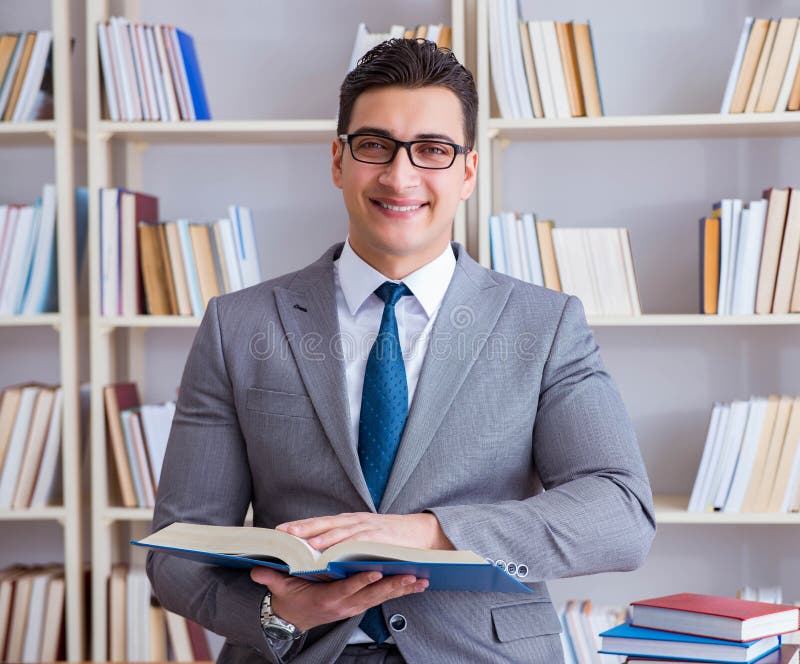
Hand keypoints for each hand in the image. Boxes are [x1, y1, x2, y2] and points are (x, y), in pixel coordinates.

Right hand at [250, 566, 427, 632]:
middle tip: (412, 577)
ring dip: (402, 590)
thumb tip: (258, 570)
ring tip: (421, 580)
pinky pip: (382, 599)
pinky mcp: (359, 605)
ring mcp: (353, 607)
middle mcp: (343, 606)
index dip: (360, 582)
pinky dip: (400, 591)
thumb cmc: (288, 598)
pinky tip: (416, 584)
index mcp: (326, 599)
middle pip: (371, 596)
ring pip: (381, 598)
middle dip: (393, 587)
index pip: (345, 590)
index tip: (376, 573)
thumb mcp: (278, 588)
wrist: (291, 619)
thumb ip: (271, 579)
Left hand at [275, 512, 454, 551]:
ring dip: (322, 538)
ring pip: (339, 532)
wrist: (419, 532)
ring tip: (304, 546)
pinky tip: (335, 553)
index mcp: (348, 522)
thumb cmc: (388, 536)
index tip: (279, 531)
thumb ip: (343, 540)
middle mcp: (355, 522)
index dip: (300, 527)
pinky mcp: (379, 539)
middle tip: (283, 534)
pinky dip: (346, 547)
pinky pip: (359, 543)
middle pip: (324, 524)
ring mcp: (367, 529)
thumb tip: (318, 549)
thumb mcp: (362, 534)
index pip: (319, 523)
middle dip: (303, 529)